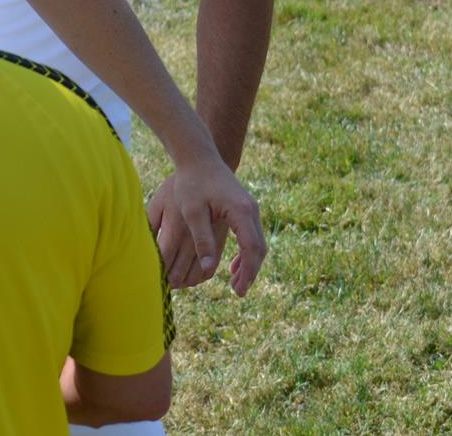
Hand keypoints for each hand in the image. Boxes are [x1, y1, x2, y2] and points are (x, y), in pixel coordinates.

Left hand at [146, 157, 265, 296]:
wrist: (198, 158)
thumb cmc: (192, 183)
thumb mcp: (193, 213)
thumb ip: (202, 240)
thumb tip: (208, 270)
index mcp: (241, 210)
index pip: (251, 247)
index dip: (247, 271)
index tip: (238, 290)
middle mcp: (251, 209)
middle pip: (259, 247)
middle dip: (250, 272)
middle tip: (238, 292)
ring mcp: (250, 208)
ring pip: (257, 243)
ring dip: (249, 264)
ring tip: (236, 285)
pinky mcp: (244, 208)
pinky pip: (251, 235)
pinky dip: (246, 253)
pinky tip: (234, 267)